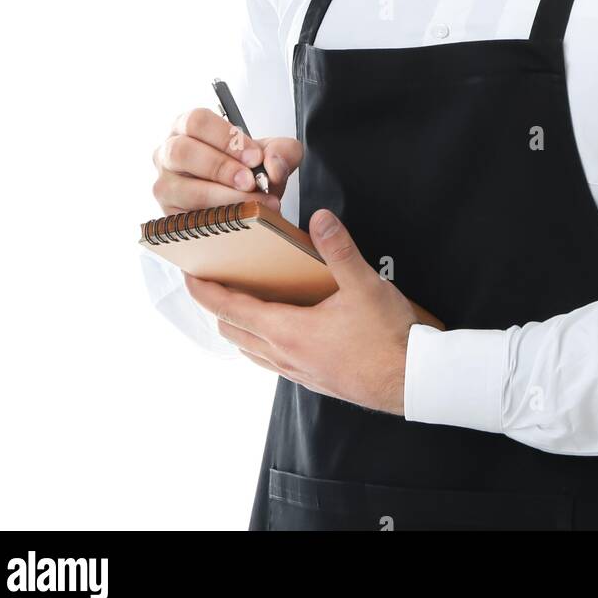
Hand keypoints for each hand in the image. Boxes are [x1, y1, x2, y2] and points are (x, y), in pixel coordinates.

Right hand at [152, 106, 302, 217]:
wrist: (247, 197)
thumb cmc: (249, 167)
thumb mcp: (272, 152)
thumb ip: (283, 151)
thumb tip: (273, 167)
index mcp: (188, 126)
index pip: (197, 122)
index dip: (225, 139)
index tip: (255, 157)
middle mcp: (169, 152)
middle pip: (182, 152)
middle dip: (221, 168)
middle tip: (251, 181)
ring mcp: (165, 185)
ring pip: (182, 189)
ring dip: (222, 197)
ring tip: (252, 202)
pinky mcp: (169, 215)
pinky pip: (186, 219)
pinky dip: (217, 219)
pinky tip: (240, 218)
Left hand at [183, 209, 446, 413]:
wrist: (410, 380)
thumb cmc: (387, 337)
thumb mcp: (365, 285)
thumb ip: (339, 250)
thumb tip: (320, 218)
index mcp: (288, 330)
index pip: (231, 308)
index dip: (205, 292)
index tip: (187, 276)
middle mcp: (284, 354)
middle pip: (233, 330)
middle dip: (218, 306)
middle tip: (214, 281)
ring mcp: (296, 370)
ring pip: (250, 348)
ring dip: (239, 325)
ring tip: (243, 301)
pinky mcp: (311, 378)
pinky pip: (270, 359)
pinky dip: (261, 340)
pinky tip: (281, 327)